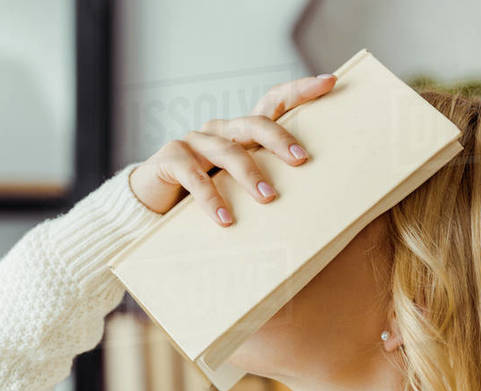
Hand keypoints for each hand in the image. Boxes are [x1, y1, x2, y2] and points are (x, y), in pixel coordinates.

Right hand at [127, 73, 336, 224]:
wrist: (151, 204)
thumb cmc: (204, 196)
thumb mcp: (237, 187)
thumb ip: (263, 183)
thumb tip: (313, 202)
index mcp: (240, 132)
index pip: (273, 103)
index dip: (299, 91)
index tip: (329, 83)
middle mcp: (219, 131)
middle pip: (254, 124)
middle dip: (280, 139)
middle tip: (301, 159)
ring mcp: (193, 142)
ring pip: (228, 151)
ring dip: (250, 175)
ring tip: (269, 199)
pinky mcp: (170, 159)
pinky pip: (194, 177)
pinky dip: (211, 198)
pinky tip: (224, 218)